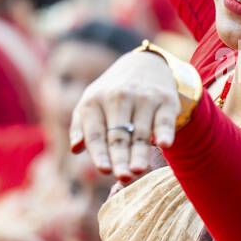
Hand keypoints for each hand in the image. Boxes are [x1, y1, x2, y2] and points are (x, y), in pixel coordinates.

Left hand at [70, 51, 178, 182]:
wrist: (144, 63)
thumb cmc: (111, 94)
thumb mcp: (91, 104)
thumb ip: (81, 127)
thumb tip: (75, 148)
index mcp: (95, 102)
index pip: (96, 132)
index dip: (100, 152)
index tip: (104, 169)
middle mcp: (118, 98)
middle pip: (119, 135)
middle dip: (120, 156)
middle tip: (122, 176)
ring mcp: (144, 98)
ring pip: (141, 131)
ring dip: (140, 151)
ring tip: (138, 170)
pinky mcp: (165, 100)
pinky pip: (164, 119)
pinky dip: (165, 132)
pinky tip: (164, 144)